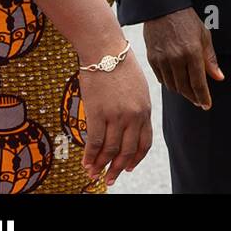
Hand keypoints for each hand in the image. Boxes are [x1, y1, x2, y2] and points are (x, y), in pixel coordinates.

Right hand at [76, 46, 152, 185]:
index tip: (129, 167)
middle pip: (127, 150)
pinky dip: (89, 156)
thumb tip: (129, 126)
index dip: (136, 158)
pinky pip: (94, 142)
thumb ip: (137, 107)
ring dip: (102, 165)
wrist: (105, 51)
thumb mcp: (138, 88)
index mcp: (145, 109)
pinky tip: (85, 164)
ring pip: (110, 150)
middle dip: (118, 168)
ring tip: (94, 174)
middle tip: (111, 179)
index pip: (144, 142)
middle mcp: (133, 115)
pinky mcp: (98, 113)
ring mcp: (116, 115)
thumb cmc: (120, 66)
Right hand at [144, 7, 224, 110]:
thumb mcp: (204, 36)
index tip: (207, 105)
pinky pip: (161, 79)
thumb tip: (219, 78)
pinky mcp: (152, 59)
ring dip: (182, 91)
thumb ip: (210, 59)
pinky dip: (170, 83)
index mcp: (192, 53)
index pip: (198, 83)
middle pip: (185, 88)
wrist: (163, 8)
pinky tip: (176, 81)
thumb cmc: (187, 21)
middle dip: (193, 97)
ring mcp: (162, 60)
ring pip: (172, 86)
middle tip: (200, 101)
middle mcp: (176, 59)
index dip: (203, 97)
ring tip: (189, 92)